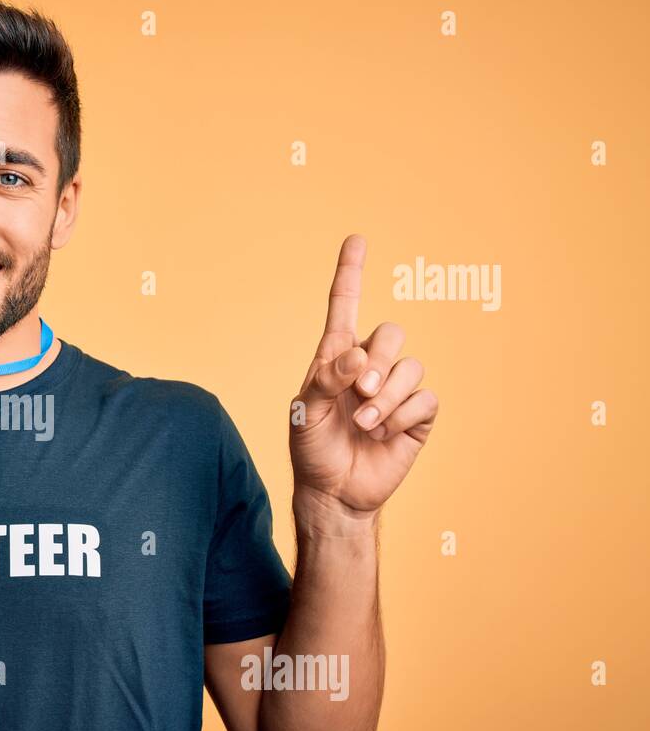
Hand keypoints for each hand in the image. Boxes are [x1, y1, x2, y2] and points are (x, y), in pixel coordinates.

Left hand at [289, 235, 438, 526]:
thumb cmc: (312, 449)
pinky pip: (425, 398)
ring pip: (411, 367)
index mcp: (336, 358)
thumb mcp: (305, 413)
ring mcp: (395, 390)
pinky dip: (401, 415)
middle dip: (378, 360)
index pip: (345, 308)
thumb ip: (326, 379)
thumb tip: (356, 357)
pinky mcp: (416, 415)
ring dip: (386, 397)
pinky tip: (382, 433)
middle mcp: (369, 367)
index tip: (357, 239)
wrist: (333, 491)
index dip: (351, 273)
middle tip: (359, 391)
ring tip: (363, 423)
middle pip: (392, 333)